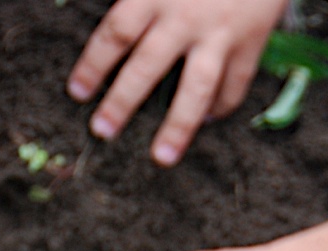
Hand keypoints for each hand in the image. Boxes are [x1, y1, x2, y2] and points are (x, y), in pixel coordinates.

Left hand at [67, 0, 286, 165]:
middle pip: (147, 67)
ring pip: (195, 88)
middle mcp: (185, 16)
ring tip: (162, 157)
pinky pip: (233, 85)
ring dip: (177, 126)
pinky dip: (220, 108)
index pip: (116, 34)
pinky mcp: (250, 42)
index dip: (93, 64)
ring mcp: (219, 33)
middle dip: (121, 102)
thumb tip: (113, 30)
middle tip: (102, 131)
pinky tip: (206, 121)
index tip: (77, 92)